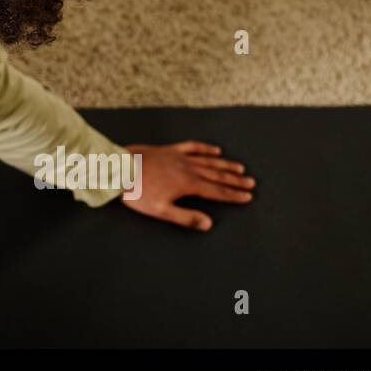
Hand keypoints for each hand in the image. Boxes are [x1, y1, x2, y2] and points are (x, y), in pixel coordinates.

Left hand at [121, 140, 253, 230]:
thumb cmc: (137, 192)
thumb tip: (208, 224)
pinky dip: (205, 148)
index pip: (216, 192)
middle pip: (217, 176)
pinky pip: (192, 147)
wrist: (119, 168)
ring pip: (208, 161)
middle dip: (235, 181)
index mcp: (187, 185)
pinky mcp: (169, 149)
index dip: (233, 195)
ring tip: (240, 169)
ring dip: (225, 166)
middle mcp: (187, 169)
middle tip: (251, 183)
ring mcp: (179, 157)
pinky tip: (215, 150)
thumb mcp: (160, 210)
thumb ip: (185, 217)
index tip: (247, 196)